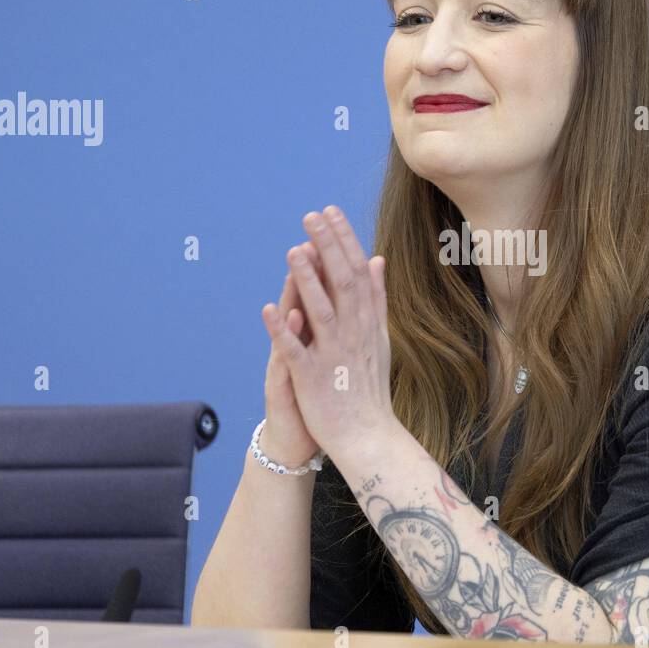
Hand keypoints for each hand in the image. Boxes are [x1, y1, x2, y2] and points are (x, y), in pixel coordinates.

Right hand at [258, 241, 326, 466]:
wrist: (305, 440)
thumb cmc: (324, 393)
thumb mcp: (334, 351)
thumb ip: (340, 318)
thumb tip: (355, 285)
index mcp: (317, 331)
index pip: (324, 288)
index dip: (329, 258)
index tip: (335, 225)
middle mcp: (300, 339)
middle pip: (303, 295)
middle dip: (309, 262)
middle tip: (312, 230)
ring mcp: (289, 357)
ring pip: (290, 319)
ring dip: (292, 290)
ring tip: (296, 261)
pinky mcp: (283, 382)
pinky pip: (281, 354)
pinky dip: (280, 334)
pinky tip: (277, 314)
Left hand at [269, 205, 396, 459]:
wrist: (369, 436)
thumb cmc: (369, 387)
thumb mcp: (379, 336)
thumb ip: (376, 298)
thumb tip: (376, 259)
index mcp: (367, 322)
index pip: (357, 272)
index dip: (343, 240)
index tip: (330, 212)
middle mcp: (354, 334)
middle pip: (342, 283)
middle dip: (327, 248)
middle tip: (311, 216)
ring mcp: (334, 355)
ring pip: (322, 312)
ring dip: (308, 281)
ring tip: (295, 251)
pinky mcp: (313, 379)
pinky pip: (296, 351)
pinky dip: (284, 330)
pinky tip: (269, 309)